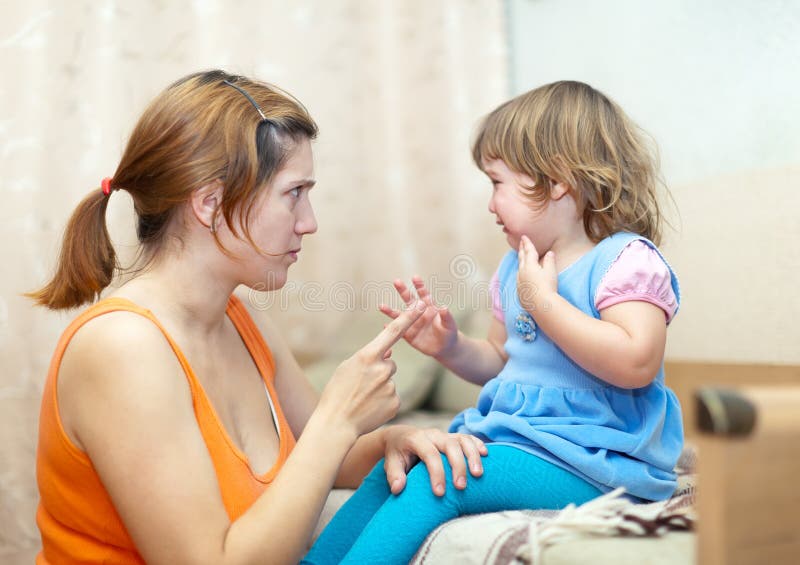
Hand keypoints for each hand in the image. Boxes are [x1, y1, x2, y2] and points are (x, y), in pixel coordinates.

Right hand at [318, 301, 426, 437]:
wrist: (336, 424)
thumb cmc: (336, 393)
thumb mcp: (347, 367)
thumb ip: (369, 358)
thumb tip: (389, 354)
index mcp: (368, 356)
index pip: (393, 331)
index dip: (408, 317)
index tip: (420, 304)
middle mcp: (382, 369)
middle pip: (389, 363)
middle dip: (379, 371)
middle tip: (360, 385)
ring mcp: (390, 386)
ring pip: (390, 381)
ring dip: (380, 387)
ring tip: (363, 398)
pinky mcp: (396, 402)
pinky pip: (393, 396)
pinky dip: (383, 401)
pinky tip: (370, 408)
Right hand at [378, 276, 458, 358]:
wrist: (444, 348)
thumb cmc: (449, 333)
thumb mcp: (449, 324)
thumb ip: (446, 316)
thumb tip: (445, 308)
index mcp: (429, 307)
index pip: (424, 294)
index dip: (419, 286)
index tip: (415, 278)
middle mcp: (418, 313)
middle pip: (409, 300)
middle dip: (403, 290)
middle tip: (396, 281)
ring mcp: (412, 323)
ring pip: (400, 316)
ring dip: (390, 311)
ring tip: (381, 306)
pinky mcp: (408, 335)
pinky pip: (399, 331)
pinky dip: (391, 328)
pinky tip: (385, 326)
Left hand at [382, 425, 487, 495]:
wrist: (400, 437)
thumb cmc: (397, 454)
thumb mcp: (391, 463)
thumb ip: (394, 475)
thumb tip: (398, 488)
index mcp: (416, 439)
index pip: (430, 454)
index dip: (436, 473)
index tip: (439, 493)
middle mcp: (433, 434)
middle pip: (450, 446)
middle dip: (457, 466)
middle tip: (461, 487)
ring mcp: (445, 434)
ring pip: (462, 440)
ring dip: (472, 456)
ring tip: (478, 474)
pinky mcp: (453, 437)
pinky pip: (468, 437)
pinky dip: (477, 444)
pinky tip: (485, 455)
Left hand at [517, 235, 557, 314]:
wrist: (541, 305)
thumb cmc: (548, 287)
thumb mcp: (551, 271)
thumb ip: (549, 260)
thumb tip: (550, 253)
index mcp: (529, 265)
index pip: (528, 251)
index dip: (527, 243)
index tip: (523, 237)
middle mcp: (522, 272)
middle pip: (521, 258)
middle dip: (522, 249)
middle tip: (521, 243)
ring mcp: (519, 281)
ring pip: (519, 268)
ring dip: (520, 260)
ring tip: (521, 256)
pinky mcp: (520, 290)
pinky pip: (519, 278)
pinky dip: (520, 272)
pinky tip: (521, 274)